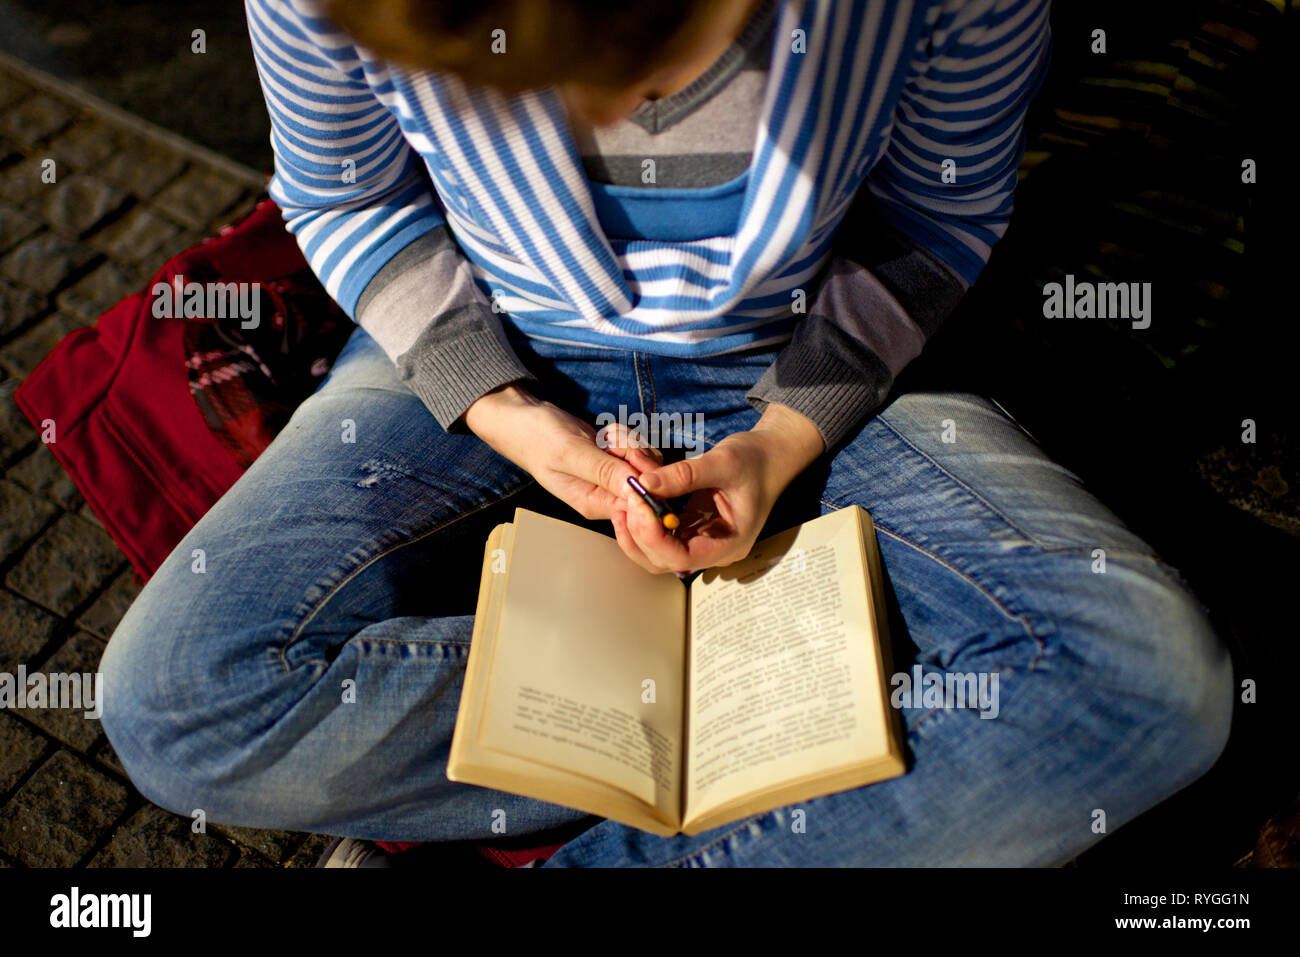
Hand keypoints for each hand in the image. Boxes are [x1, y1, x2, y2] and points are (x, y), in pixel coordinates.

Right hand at [464, 384, 661, 520]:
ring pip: (646, 461)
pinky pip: (637, 448)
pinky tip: (605, 434)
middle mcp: (607, 495)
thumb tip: (638, 490)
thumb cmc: (538, 438)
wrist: (524, 419)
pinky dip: (625, 435)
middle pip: (650, 482)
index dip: (646, 481)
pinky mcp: (614, 460)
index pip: (639, 506)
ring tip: (604, 437)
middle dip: (636, 455)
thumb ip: (605, 472)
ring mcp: (612, 477)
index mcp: (595, 504)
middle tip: (611, 442)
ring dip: (629, 442)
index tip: (631, 457)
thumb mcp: (570, 453)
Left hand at [611, 403, 824, 573]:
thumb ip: (684, 475)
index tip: (638, 503)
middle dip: (639, 533)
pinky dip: (643, 520)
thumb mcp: (722, 461)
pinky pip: (660, 534)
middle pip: (663, 561)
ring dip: (635, 531)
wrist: (771, 454)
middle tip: (628, 498)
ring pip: (657, 552)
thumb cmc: (755, 459)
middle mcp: (714, 549)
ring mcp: (702, 540)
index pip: (682, 557)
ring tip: (624, 501)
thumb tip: (644, 483)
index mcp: (729, 543)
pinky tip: (633, 498)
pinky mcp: (692, 527)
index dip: (653, 536)